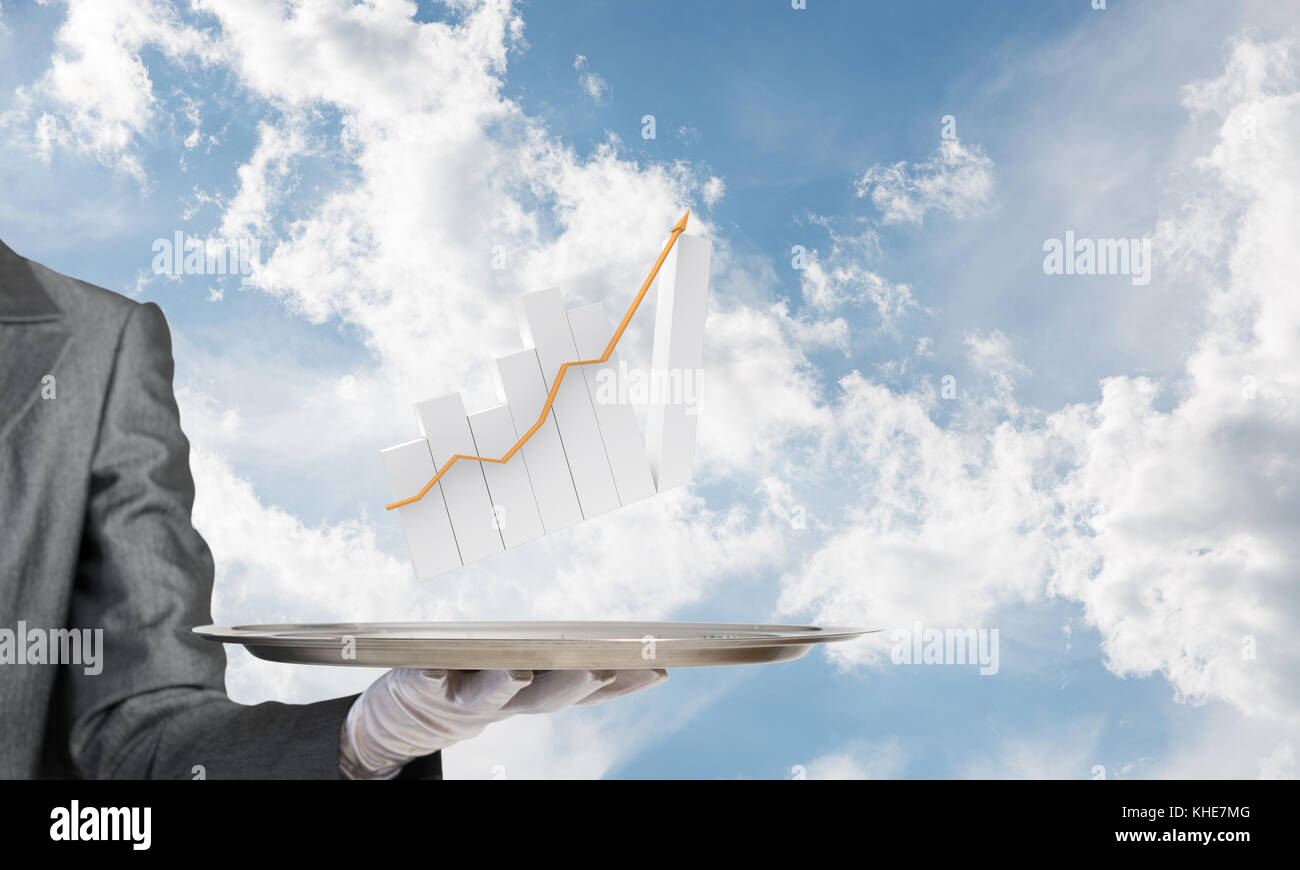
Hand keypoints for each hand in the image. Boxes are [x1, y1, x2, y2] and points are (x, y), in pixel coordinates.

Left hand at [339, 668, 667, 778]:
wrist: (411, 715)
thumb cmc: (478, 679)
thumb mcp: (527, 669)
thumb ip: (562, 662)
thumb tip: (623, 643)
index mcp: (538, 691)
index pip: (587, 689)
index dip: (623, 684)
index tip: (658, 670)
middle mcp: (508, 700)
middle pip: (546, 697)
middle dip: (573, 683)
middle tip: (600, 667)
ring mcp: (466, 695)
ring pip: (490, 694)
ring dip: (506, 684)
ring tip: (518, 672)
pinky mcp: (426, 685)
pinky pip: (429, 679)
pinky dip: (434, 674)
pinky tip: (437, 668)